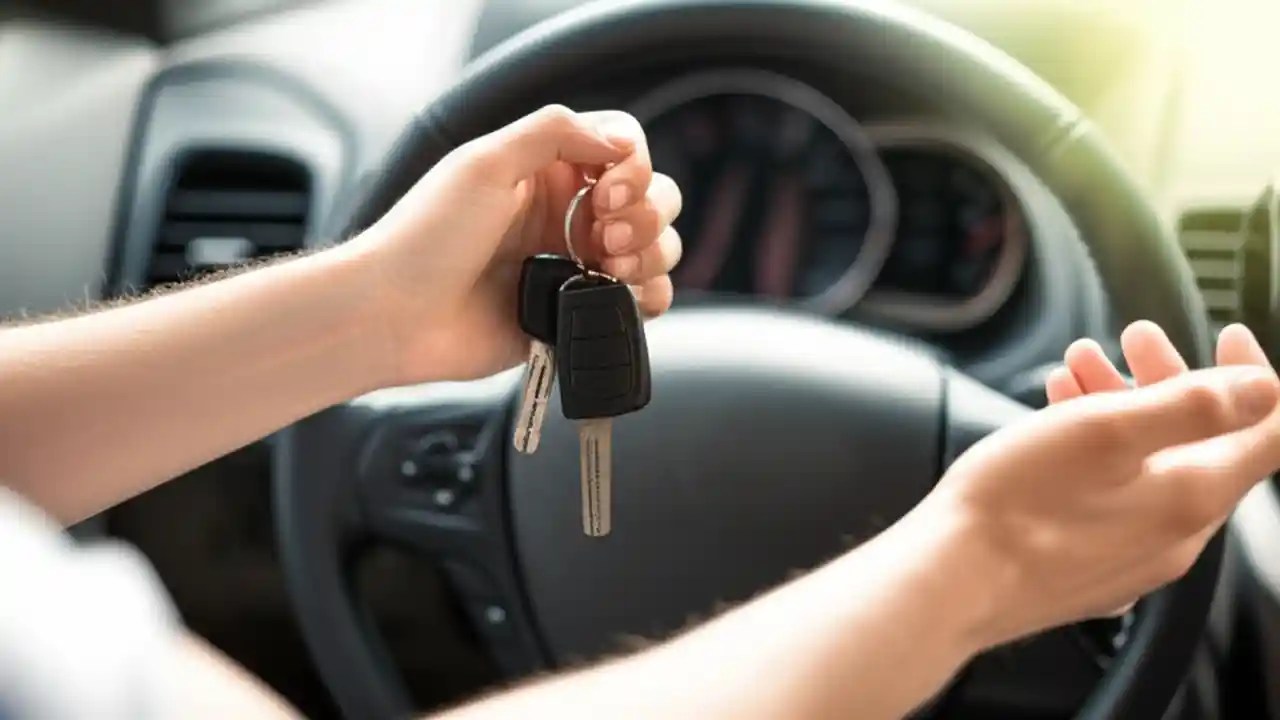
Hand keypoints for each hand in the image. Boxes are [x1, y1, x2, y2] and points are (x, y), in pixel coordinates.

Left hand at [345, 105, 682, 383]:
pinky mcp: (576, 311)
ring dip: (653, 253)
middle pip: (651, 198)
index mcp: (545, 169)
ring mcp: (575, 264)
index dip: (633, 169)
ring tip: (612, 268)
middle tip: (606, 237)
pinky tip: (626, 295)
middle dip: (646, 214)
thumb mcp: (484, 163)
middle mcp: (565, 213)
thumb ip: (554, 132)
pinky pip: (639, 301)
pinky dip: (651, 296)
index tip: (607, 194)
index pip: (624, 149)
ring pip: (655, 248)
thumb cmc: (425, 238)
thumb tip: (619, 140)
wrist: (394, 316)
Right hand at [915, 324, 1279, 650]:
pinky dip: (1101, 451)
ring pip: (1154, 467)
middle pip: (1204, 444)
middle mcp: (1177, 535)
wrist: (952, 579)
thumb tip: (1264, 388)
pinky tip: (1057, 426)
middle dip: (1170, 380)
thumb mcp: (1106, 431)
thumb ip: (1193, 406)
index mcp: (1194, 497)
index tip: (1228, 336)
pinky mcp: (1093, 567)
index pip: (1270, 433)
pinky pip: (1118, 497)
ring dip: (1126, 410)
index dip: (1259, 376)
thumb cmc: (1017, 504)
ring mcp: (1135, 556)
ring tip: (1076, 372)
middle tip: (1129, 340)